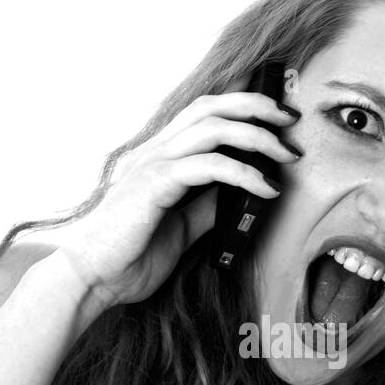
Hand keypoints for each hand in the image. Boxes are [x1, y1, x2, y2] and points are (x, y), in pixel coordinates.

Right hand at [38, 88, 299, 307]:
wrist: (94, 278)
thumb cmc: (130, 257)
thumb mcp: (182, 228)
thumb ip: (207, 207)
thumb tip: (241, 196)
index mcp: (160, 157)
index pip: (205, 113)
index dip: (242, 107)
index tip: (278, 120)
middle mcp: (156, 151)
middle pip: (212, 107)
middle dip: (256, 106)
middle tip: (290, 120)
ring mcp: (154, 164)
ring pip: (214, 128)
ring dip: (258, 137)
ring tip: (287, 154)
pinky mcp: (155, 185)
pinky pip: (210, 166)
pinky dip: (245, 173)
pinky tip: (266, 188)